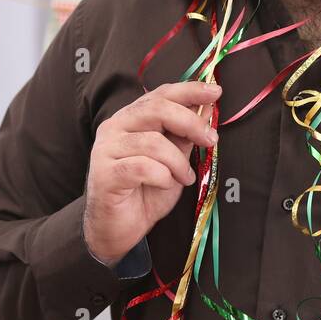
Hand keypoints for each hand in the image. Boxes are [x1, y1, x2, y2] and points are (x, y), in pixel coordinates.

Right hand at [83, 81, 220, 265]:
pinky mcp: (105, 173)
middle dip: (190, 123)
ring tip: (185, 178)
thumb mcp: (173, 161)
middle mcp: (115, 127)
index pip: (160, 94)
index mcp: (131, 118)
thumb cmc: (146, 192)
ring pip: (153, 142)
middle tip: (211, 140)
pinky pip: (143, 167)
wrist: (119, 229)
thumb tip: (206, 110)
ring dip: (178, 162)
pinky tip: (167, 185)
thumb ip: (184, 136)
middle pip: (157, 109)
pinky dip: (163, 177)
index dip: (189, 90)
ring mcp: (106, 149)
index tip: (215, 92)